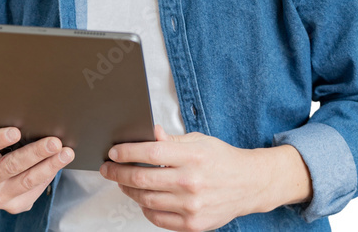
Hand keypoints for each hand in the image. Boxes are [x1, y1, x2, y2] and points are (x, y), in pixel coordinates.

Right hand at [0, 123, 73, 213]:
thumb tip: (11, 108)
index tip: (16, 131)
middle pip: (11, 165)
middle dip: (36, 153)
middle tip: (55, 142)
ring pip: (27, 181)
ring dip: (50, 166)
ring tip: (66, 154)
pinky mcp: (14, 206)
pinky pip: (35, 190)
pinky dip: (49, 175)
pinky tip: (59, 164)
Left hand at [99, 125, 311, 230]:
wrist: (249, 184)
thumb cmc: (222, 160)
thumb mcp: (199, 141)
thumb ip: (171, 141)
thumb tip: (150, 134)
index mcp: (193, 157)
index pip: (151, 154)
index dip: (127, 152)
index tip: (114, 152)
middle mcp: (191, 182)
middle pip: (142, 179)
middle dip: (118, 173)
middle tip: (108, 168)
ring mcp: (191, 206)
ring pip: (146, 200)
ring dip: (128, 191)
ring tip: (123, 182)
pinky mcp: (192, 224)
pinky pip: (157, 218)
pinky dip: (145, 209)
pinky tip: (142, 199)